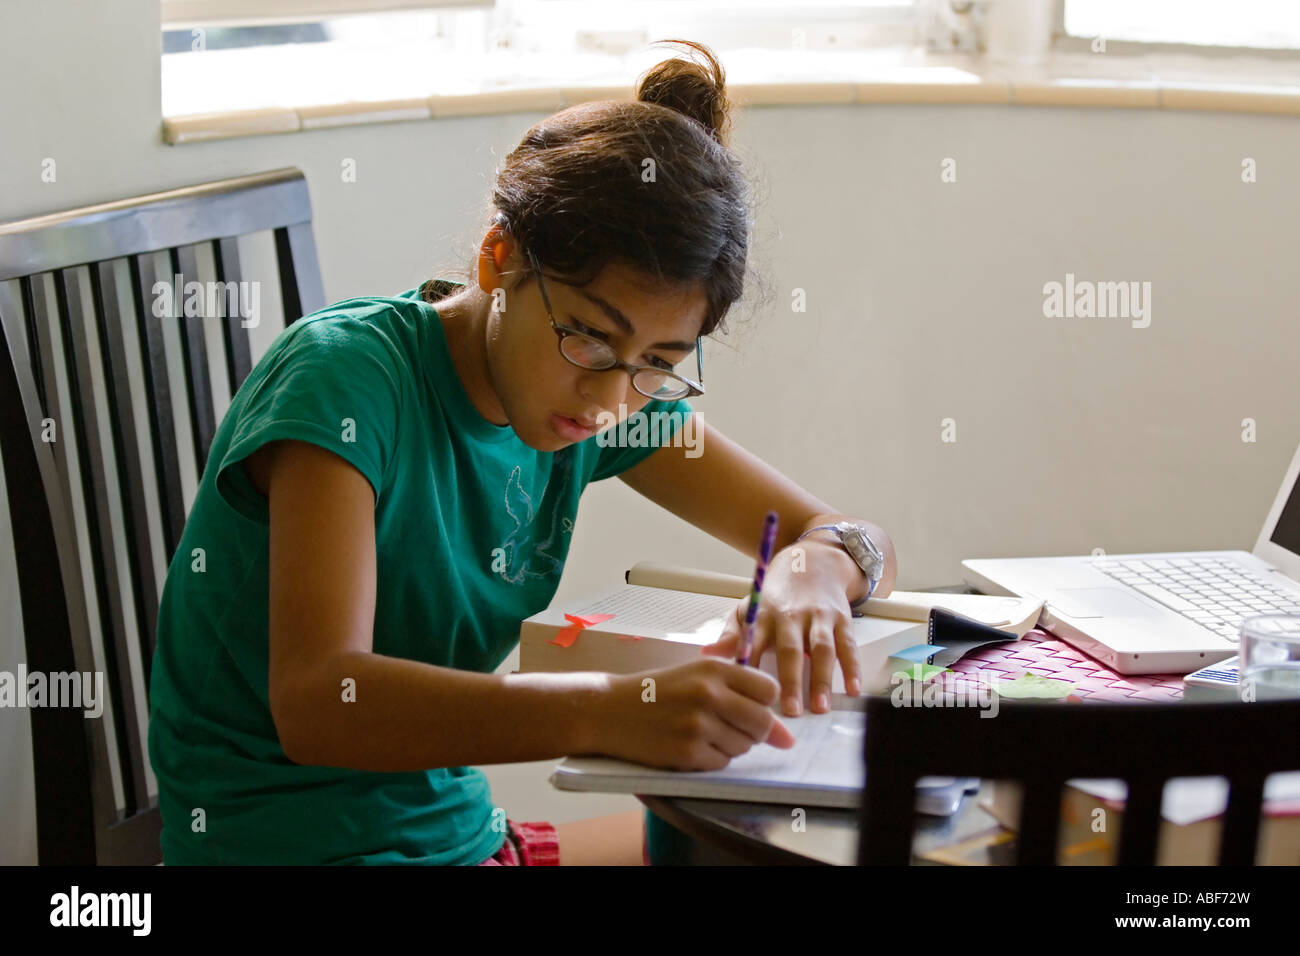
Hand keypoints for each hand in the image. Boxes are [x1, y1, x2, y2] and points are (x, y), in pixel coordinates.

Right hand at [588, 660, 795, 770]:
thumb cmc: (658, 691)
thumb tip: (788, 739)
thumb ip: (741, 696)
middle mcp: (709, 694)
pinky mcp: (687, 753)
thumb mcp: (696, 677)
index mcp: (714, 668)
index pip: (769, 690)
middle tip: (728, 725)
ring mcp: (698, 725)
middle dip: (753, 730)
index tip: (746, 705)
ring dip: (731, 744)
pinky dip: (713, 758)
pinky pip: (722, 763)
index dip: (763, 703)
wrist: (610, 710)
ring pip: (744, 745)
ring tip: (702, 731)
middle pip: (762, 722)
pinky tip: (691, 745)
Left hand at [701, 544, 861, 715]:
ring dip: (822, 679)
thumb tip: (706, 655)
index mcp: (764, 616)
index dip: (752, 666)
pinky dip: (852, 668)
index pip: (755, 643)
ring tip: (821, 707)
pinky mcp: (842, 620)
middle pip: (791, 649)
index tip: (749, 694)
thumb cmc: (775, 597)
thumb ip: (731, 634)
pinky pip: (848, 645)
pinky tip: (853, 689)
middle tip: (792, 711)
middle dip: (791, 680)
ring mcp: (819, 617)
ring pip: (822, 649)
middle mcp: (792, 616)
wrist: (812, 564)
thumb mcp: (749, 608)